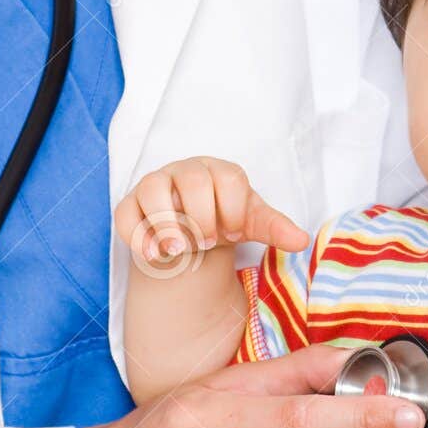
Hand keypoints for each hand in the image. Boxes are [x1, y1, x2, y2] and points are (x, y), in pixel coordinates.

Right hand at [114, 156, 308, 265]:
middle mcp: (184, 171)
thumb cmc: (223, 219)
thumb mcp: (250, 223)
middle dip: (202, 214)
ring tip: (179, 250)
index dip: (234, 209)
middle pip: (191, 178)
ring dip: (167, 221)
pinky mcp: (130, 206)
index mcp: (218, 170)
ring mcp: (154, 185)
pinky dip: (137, 235)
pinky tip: (155, 257)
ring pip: (152, 188)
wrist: (192, 231)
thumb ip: (274, 229)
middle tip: (209, 243)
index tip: (236, 236)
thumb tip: (302, 240)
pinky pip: (125, 214)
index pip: (228, 177)